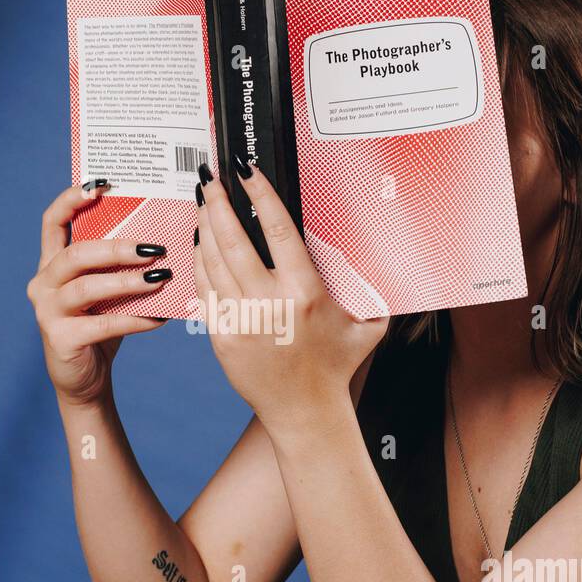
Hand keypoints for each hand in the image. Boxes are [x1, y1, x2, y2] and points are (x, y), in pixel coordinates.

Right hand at [27, 183, 168, 406]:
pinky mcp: (61, 339)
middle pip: (76, 253)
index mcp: (51, 264)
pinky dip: (136, 319)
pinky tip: (161, 316)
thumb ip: (118, 267)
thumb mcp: (106, 291)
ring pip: (88, 287)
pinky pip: (103, 324)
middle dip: (117, 247)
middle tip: (154, 247)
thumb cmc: (100, 327)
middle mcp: (42, 283)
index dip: (71, 200)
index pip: (52, 222)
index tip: (101, 185)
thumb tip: (163, 238)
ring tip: (161, 277)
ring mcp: (47, 311)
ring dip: (128, 281)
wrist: (85, 381)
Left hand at [193, 159, 386, 434]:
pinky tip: (200, 241)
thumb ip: (371, 289)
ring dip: (205, 225)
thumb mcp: (368, 324)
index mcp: (306, 293)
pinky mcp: (222, 336)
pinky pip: (205, 288)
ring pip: (214, 261)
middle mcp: (271, 303)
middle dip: (218, 202)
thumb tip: (382, 251)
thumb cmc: (336, 364)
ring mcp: (242, 320)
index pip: (279, 230)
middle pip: (235, 240)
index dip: (260, 195)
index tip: (247, 171)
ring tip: (202, 200)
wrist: (305, 410)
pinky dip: (200, 260)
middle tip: (209, 176)